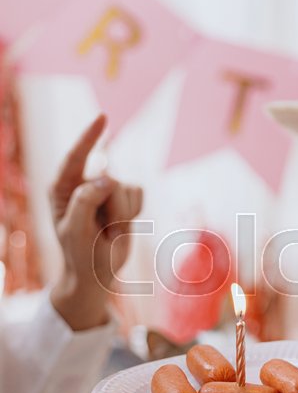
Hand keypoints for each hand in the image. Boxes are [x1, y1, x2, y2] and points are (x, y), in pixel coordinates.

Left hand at [49, 114, 143, 329]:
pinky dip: (136, 212)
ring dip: (124, 214)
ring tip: (111, 232)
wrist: (97, 273)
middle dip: (114, 209)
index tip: (103, 119)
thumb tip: (107, 178)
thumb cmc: (80, 254)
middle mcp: (84, 185)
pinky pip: (140, 193)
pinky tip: (122, 226)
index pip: (76, 157)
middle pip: (111, 181)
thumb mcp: (75, 230)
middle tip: (105, 234)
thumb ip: (86, 201)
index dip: (89, 137)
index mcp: (63, 189)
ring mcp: (105, 191)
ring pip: (128, 187)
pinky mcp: (124, 198)